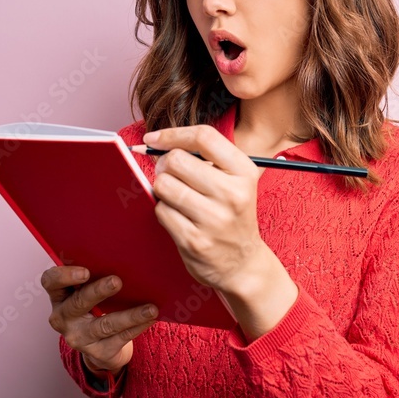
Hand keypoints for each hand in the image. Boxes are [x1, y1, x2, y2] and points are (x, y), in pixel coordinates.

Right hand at [41, 265, 158, 374]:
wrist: (102, 346)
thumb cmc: (96, 307)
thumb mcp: (88, 291)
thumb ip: (96, 275)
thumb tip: (126, 256)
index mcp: (59, 296)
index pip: (51, 282)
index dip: (64, 276)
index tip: (86, 271)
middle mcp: (63, 318)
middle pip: (78, 303)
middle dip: (98, 292)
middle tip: (117, 281)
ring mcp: (79, 338)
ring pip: (104, 325)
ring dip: (129, 315)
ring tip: (150, 308)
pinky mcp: (99, 352)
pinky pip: (121, 338)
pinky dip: (138, 326)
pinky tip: (151, 318)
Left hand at [144, 125, 269, 294]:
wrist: (243, 263)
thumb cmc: (232, 215)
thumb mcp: (234, 181)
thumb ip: (204, 159)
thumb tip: (156, 142)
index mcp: (244, 172)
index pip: (204, 137)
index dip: (172, 134)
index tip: (154, 138)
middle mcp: (232, 194)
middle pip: (176, 160)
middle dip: (164, 165)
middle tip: (169, 175)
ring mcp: (214, 219)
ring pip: (164, 185)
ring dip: (162, 189)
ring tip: (176, 198)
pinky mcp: (195, 240)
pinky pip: (161, 211)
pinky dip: (163, 211)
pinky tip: (178, 217)